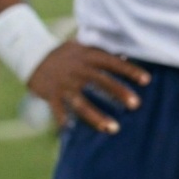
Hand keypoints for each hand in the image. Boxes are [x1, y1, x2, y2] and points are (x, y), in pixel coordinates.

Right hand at [26, 42, 148, 134]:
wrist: (32, 53)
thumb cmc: (64, 53)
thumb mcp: (82, 47)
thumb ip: (102, 52)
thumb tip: (125, 56)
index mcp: (87, 56)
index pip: (112, 62)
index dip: (129, 70)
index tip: (146, 80)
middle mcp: (77, 69)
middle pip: (101, 81)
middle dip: (118, 93)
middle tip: (136, 104)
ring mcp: (64, 83)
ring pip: (82, 102)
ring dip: (97, 116)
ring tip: (114, 128)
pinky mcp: (51, 94)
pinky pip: (58, 110)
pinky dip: (63, 120)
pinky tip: (70, 131)